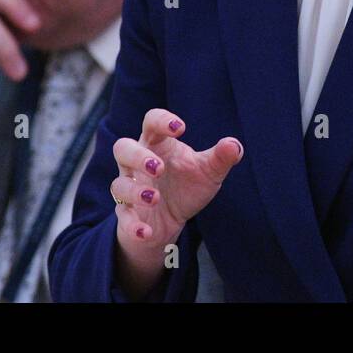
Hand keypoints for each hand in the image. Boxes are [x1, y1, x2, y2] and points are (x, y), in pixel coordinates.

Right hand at [110, 108, 242, 252]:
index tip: (180, 128)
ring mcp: (129, 188)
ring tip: (155, 198)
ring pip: (119, 184)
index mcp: (156, 144)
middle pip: (122, 148)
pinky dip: (132, 226)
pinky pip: (123, 219)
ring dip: (134, 191)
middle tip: (158, 167)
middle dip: (138, 156)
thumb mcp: (208, 172)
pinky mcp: (127, 215)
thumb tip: (234, 146)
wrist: (172, 221)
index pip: (151, 121)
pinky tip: (147, 232)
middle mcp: (137, 163)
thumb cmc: (187, 185)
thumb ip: (220, 158)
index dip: (161, 120)